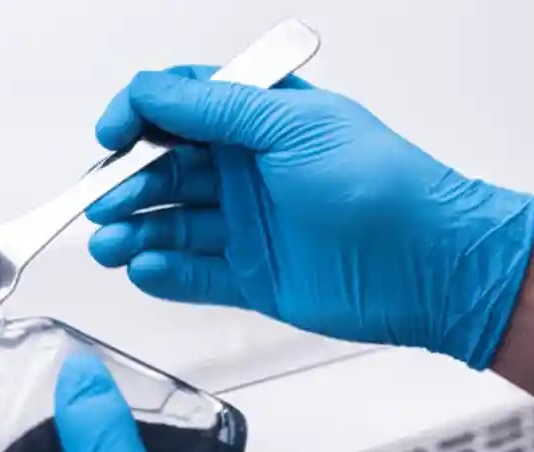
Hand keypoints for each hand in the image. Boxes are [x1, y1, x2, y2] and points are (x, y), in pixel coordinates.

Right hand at [87, 67, 533, 369]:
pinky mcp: (252, 277)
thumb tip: (149, 91)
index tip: (110, 136)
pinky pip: (192, 274)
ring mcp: (249, 225)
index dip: (138, 117)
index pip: (181, 107)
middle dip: (126, 185)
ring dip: (134, 232)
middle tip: (102, 203)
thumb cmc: (383, 187)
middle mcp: (250, 170)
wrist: (431, 268)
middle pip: (165, 169)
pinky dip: (163, 274)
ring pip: (171, 224)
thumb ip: (213, 108)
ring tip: (112, 245)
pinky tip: (145, 269)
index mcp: (260, 120)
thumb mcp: (292, 126)